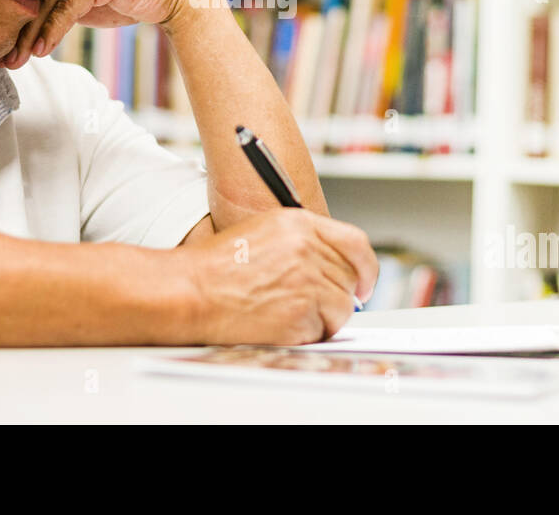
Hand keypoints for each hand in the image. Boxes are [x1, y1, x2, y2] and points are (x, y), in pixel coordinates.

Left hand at [0, 0, 207, 69]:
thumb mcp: (94, 0)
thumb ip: (66, 3)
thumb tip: (36, 26)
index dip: (16, 12)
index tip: (4, 43)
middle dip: (17, 27)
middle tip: (2, 57)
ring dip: (30, 34)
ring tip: (16, 59)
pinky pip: (68, 4)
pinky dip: (53, 30)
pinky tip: (42, 50)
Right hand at [177, 209, 377, 345]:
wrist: (191, 291)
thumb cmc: (217, 266)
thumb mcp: (265, 231)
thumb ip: (304, 241)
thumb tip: (334, 265)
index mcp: (300, 224)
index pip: (356, 244)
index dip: (366, 267)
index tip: (364, 282)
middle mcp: (308, 250)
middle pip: (350, 279)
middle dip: (335, 296)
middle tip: (310, 305)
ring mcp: (307, 282)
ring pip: (341, 308)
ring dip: (322, 318)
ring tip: (287, 313)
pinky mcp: (301, 314)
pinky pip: (323, 331)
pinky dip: (307, 334)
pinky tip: (279, 324)